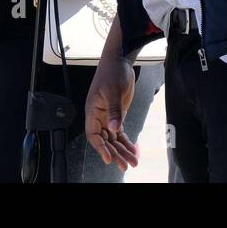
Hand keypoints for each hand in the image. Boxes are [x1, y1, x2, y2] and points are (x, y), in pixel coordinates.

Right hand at [83, 54, 139, 170]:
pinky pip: (120, 133)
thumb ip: (114, 110)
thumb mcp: (113, 91)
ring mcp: (108, 117)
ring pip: (114, 139)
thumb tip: (114, 127)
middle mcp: (99, 117)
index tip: (108, 158)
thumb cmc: (112, 72)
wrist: (120, 62)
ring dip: (122, 150)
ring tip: (132, 162)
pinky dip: (126, 142)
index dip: (100, 148)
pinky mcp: (117, 115)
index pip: (94, 135)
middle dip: (115, 154)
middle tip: (126, 165)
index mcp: (93, 112)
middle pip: (105, 141)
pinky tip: (133, 150)